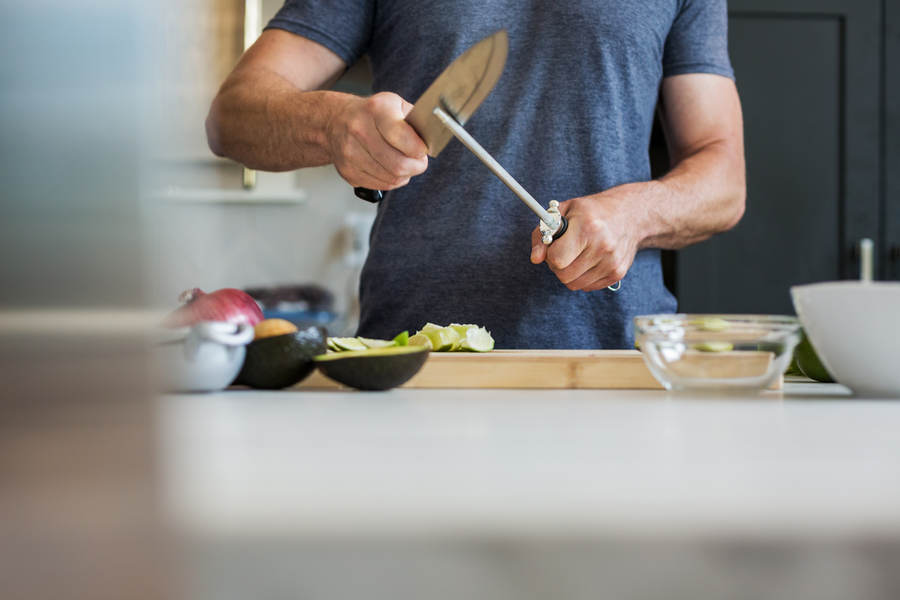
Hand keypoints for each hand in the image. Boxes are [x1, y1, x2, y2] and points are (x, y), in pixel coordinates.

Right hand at [327, 92, 428, 189]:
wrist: (335, 121)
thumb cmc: (372, 113)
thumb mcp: (395, 104)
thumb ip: (415, 121)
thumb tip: (431, 140)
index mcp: (375, 109)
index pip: (401, 136)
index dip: (418, 149)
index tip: (423, 150)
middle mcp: (358, 130)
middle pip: (398, 164)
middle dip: (416, 167)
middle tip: (419, 161)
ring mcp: (350, 153)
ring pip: (391, 178)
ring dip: (405, 175)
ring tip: (405, 164)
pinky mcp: (348, 172)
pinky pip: (381, 185)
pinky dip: (392, 181)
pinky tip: (390, 169)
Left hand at [529, 184, 645, 290]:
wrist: (630, 215)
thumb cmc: (591, 212)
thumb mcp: (563, 212)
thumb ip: (543, 234)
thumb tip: (535, 259)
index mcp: (587, 227)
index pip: (557, 259)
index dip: (551, 254)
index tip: (555, 245)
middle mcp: (603, 246)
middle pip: (564, 275)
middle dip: (557, 265)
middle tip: (564, 250)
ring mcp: (612, 262)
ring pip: (573, 284)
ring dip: (569, 272)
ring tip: (576, 254)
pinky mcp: (617, 274)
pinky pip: (586, 286)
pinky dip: (582, 276)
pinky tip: (588, 260)